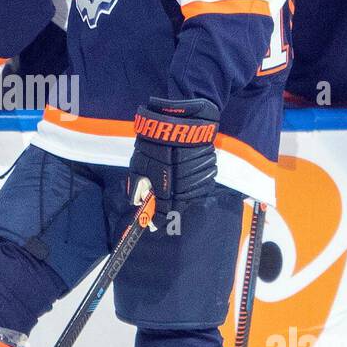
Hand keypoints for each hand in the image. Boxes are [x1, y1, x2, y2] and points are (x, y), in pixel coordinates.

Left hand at [127, 97, 219, 218]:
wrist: (181, 121)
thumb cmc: (156, 142)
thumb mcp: (139, 165)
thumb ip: (138, 185)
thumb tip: (138, 201)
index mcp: (168, 189)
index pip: (165, 214)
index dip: (159, 221)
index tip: (154, 225)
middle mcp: (186, 188)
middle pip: (180, 208)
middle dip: (170, 209)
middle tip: (162, 207)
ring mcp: (199, 180)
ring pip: (191, 197)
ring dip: (182, 197)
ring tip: (174, 190)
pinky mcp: (209, 170)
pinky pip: (201, 185)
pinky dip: (192, 186)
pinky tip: (185, 179)